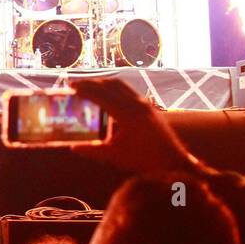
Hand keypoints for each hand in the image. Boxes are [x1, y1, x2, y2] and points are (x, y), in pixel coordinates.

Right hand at [69, 76, 199, 175]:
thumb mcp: (114, 156)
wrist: (172, 161)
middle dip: (91, 82)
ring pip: (120, 85)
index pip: (102, 95)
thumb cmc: (144, 160)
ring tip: (88, 86)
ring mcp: (144, 103)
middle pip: (110, 85)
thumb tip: (73, 147)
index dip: (85, 89)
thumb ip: (92, 151)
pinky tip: (106, 94)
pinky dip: (113, 87)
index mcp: (127, 114)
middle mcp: (137, 104)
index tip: (72, 87)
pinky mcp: (148, 105)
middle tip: (75, 84)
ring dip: (102, 82)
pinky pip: (128, 90)